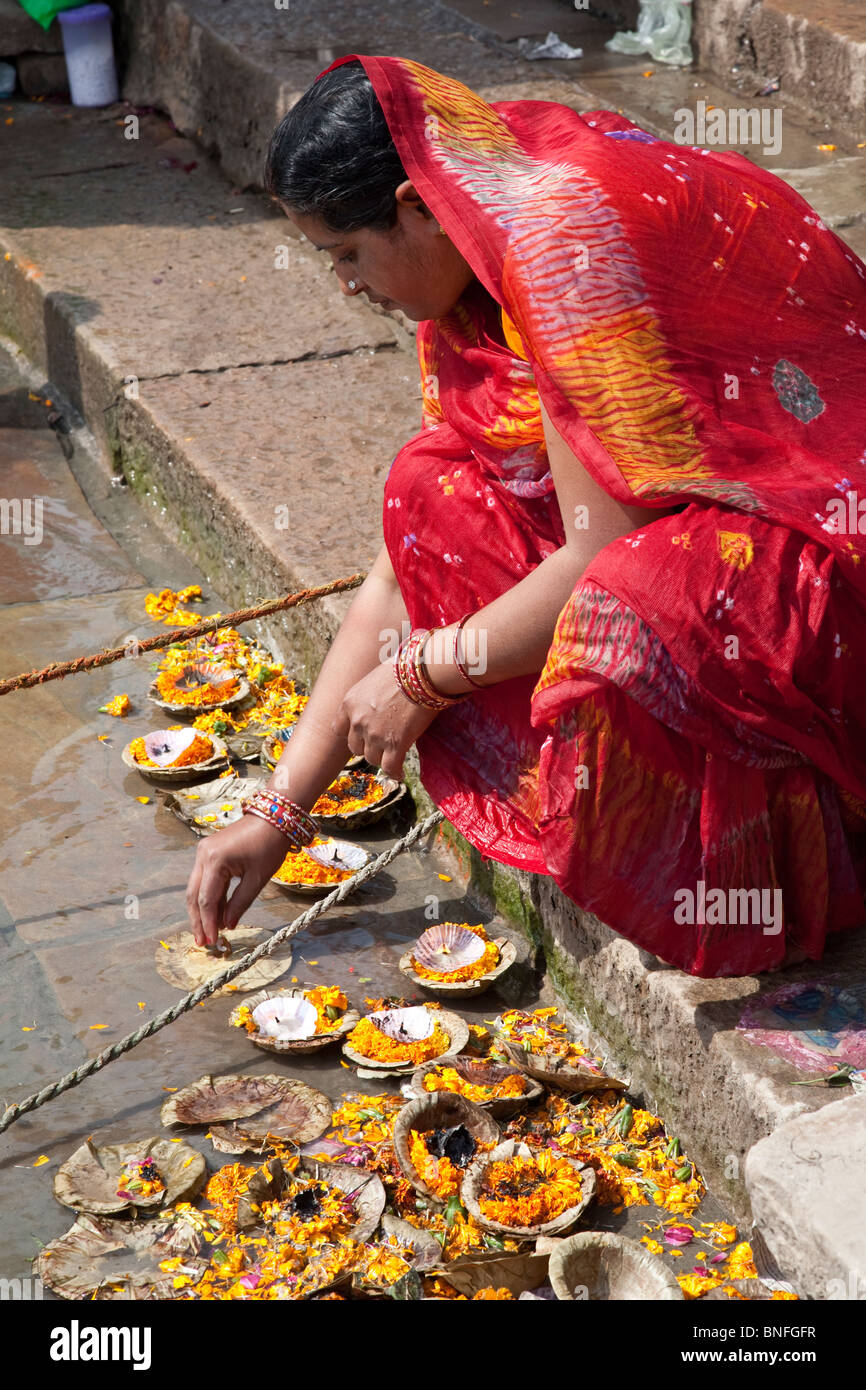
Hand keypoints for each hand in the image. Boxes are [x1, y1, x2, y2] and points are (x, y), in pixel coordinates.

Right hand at [185, 813, 288, 945]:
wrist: (274, 817)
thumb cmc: (270, 845)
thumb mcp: (258, 878)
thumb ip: (240, 903)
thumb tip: (228, 925)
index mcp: (215, 861)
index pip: (207, 900)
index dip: (209, 923)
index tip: (213, 941)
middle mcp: (203, 855)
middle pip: (194, 895)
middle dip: (198, 920)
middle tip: (203, 942)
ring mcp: (203, 851)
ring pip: (196, 887)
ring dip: (201, 910)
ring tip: (206, 933)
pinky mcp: (208, 851)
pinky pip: (204, 879)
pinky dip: (209, 896)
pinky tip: (214, 914)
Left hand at [333, 660, 436, 776]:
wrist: (421, 674)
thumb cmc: (403, 670)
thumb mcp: (373, 681)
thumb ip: (367, 699)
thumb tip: (376, 705)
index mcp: (349, 703)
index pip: (338, 729)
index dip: (351, 734)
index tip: (360, 736)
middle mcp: (358, 721)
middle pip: (356, 747)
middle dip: (367, 746)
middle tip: (381, 744)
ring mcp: (375, 734)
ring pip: (372, 758)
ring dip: (382, 757)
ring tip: (393, 756)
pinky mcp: (395, 744)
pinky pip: (389, 767)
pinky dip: (394, 772)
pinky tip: (400, 773)